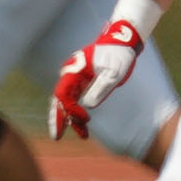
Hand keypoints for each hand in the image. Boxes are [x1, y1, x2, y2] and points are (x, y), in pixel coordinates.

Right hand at [49, 20, 144, 139]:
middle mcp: (70, 74)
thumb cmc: (118, 55)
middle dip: (58, 119)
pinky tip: (82, 124)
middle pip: (59, 100)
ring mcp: (75, 79)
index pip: (63, 94)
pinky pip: (75, 99)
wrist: (123, 43)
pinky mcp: (82, 82)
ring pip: (66, 102)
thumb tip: (87, 107)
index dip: (70, 109)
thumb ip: (101, 88)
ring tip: (82, 135)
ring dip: (71, 118)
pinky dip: (77, 112)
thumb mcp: (113, 72)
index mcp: (74, 70)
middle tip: (56, 137)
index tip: (85, 118)